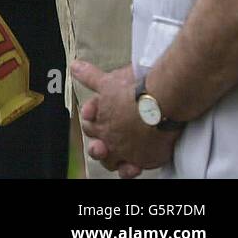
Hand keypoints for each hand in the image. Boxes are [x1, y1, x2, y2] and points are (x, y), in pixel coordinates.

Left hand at [71, 61, 179, 176]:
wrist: (162, 102)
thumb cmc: (135, 90)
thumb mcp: (108, 81)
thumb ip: (90, 77)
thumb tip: (75, 67)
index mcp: (99, 121)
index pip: (88, 125)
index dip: (91, 120)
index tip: (94, 114)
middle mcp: (111, 139)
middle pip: (98, 148)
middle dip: (98, 146)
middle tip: (103, 143)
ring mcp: (127, 151)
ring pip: (113, 162)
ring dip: (113, 160)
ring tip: (119, 157)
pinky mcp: (146, 159)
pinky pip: (133, 169)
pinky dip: (131, 169)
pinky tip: (134, 166)